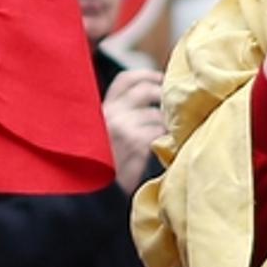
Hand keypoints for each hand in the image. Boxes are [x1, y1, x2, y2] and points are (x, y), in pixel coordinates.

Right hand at [101, 69, 167, 190]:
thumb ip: (119, 116)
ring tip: (170, 132)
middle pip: (146, 91)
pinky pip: (158, 133)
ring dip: (166, 123)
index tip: (160, 78)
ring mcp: (124, 127)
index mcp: (102, 109)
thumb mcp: (102, 134)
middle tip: (173, 106)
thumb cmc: (100, 165)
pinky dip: (165, 138)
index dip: (146, 75)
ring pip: (156, 115)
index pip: (125, 80)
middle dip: (163, 95)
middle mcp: (112, 113)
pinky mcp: (136, 143)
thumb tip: (149, 101)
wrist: (93, 190)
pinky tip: (166, 146)